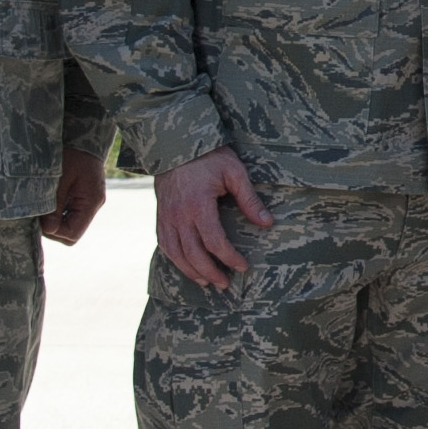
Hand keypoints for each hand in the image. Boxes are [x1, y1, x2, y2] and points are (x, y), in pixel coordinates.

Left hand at [42, 147, 108, 245]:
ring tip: (42, 207)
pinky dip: (58, 213)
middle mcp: (93, 205)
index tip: (39, 219)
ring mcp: (89, 202)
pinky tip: (48, 202)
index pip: (72, 233)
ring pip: (70, 225)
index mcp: (91, 202)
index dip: (54, 231)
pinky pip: (70, 214)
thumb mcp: (59, 179)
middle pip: (71, 233)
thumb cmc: (71, 154)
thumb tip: (48, 230)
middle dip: (53, 229)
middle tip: (38, 214)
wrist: (84, 136)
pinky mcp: (83, 197)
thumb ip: (54, 206)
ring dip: (54, 221)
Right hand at [156, 145, 272, 289]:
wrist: (176, 144)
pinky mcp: (160, 216)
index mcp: (198, 204)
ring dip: (191, 271)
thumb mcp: (234, 172)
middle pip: (193, 254)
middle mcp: (179, 215)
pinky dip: (175, 259)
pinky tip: (186, 266)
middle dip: (211, 272)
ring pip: (176, 253)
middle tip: (225, 284)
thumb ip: (249, 199)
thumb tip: (267, 223)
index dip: (229, 257)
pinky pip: (164, 244)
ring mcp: (166, 216)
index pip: (214, 241)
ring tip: (207, 282)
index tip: (243, 266)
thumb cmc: (209, 156)